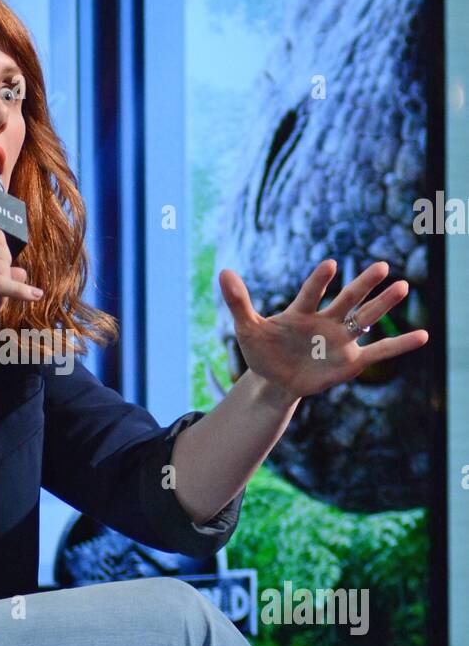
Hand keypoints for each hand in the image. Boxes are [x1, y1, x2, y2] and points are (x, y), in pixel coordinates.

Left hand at [218, 259, 428, 402]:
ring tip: (402, 286)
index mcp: (301, 312)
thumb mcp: (247, 328)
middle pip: (347, 300)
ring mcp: (340, 340)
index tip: (330, 265)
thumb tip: (222, 271)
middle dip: (363, 285)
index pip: (311, 293)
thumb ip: (239, 301)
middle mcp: (326, 321)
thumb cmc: (262, 350)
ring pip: (365, 319)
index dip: (320, 281)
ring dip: (383, 305)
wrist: (275, 380)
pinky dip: (400, 345)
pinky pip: (379, 352)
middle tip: (382, 265)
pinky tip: (423, 335)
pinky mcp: (351, 361)